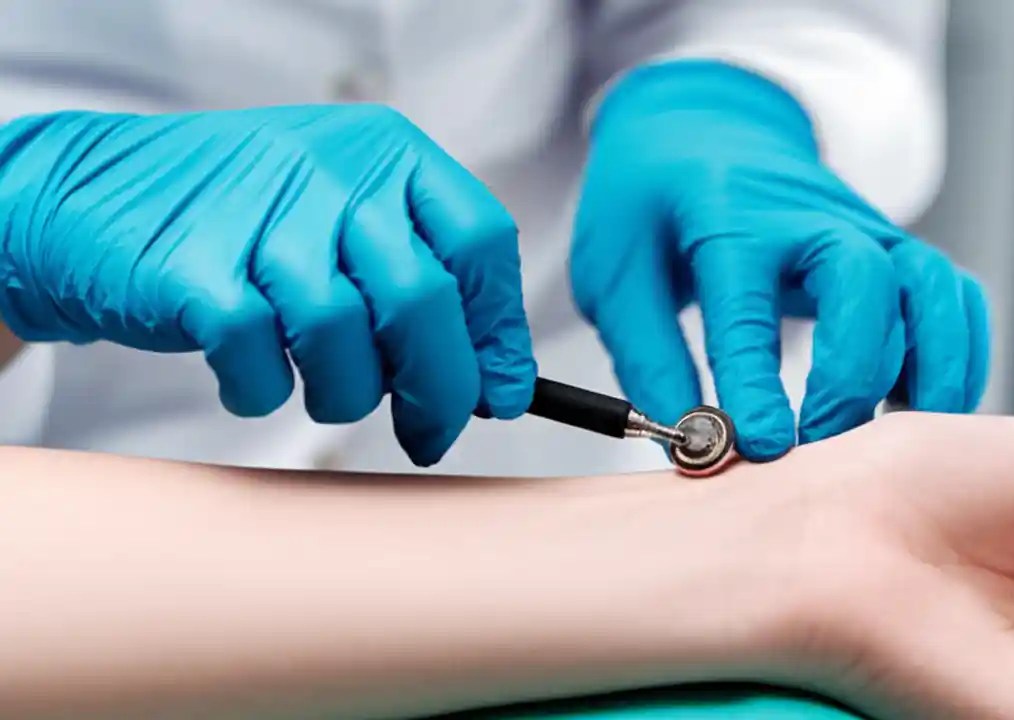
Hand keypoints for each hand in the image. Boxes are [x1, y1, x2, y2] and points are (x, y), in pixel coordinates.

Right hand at [0, 105, 535, 464]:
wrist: (95, 193)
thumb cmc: (243, 218)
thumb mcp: (344, 212)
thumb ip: (424, 276)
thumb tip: (496, 380)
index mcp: (384, 152)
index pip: (480, 242)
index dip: (499, 333)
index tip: (502, 393)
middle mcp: (330, 174)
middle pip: (424, 301)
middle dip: (441, 390)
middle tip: (432, 433)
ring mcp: (260, 220)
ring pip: (345, 341)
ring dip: (347, 394)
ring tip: (326, 389)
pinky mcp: (196, 274)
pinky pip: (263, 363)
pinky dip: (265, 393)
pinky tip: (254, 378)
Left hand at [571, 60, 987, 459]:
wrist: (704, 128)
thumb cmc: (651, 202)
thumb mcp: (613, 269)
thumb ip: (648, 357)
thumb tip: (690, 444)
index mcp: (725, 216)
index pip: (748, 307)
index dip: (758, 384)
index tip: (764, 447)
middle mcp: (810, 217)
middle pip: (867, 282)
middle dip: (854, 374)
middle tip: (823, 443)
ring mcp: (866, 228)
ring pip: (931, 290)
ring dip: (930, 371)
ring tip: (895, 438)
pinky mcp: (896, 249)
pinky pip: (954, 298)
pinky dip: (957, 356)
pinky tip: (919, 407)